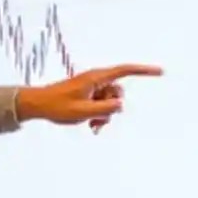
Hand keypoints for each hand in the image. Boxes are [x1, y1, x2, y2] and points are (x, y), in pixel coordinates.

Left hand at [15, 64, 162, 131]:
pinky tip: (92, 127)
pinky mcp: (88, 95)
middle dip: (114, 108)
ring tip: (91, 125)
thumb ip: (104, 109)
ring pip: (110, 102)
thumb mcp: (82, 112)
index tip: (160, 72)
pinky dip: (99, 115)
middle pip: (118, 92)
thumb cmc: (57, 106)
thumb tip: (121, 105)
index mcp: (96, 78)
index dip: (144, 71)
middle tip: (97, 122)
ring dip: (105, 115)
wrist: (37, 104)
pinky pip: (102, 105)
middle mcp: (96, 80)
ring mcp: (92, 88)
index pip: (125, 71)